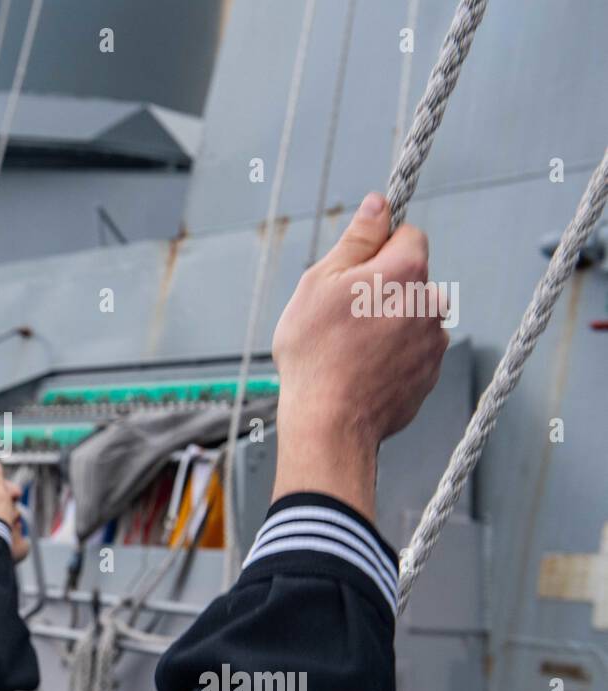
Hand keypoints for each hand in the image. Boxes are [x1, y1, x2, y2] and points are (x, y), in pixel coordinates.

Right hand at [271, 192, 448, 519]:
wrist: (330, 424)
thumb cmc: (316, 352)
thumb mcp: (320, 282)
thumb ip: (357, 239)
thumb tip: (379, 203)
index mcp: (407, 271)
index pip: (408, 234)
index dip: (377, 246)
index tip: (351, 269)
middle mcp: (432, 303)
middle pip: (409, 278)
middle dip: (381, 288)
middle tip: (339, 315)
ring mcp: (435, 343)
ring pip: (410, 316)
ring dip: (387, 323)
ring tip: (347, 348)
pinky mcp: (430, 375)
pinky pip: (411, 352)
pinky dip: (391, 356)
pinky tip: (359, 371)